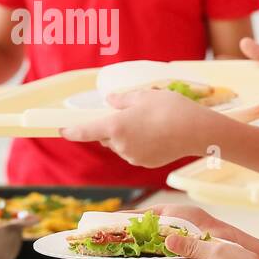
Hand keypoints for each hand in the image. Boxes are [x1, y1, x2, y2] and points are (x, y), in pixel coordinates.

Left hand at [60, 88, 223, 166]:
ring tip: (149, 122)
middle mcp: (120, 145)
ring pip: (121, 145)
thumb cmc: (170, 108)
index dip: (71, 131)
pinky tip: (157, 133)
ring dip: (126, 135)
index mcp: (115, 126)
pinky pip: (134, 152)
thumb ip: (123, 99)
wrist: (197, 131)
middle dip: (110, 127)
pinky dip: (139, 144)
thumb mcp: (144, 96)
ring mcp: (133, 156)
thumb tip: (110, 101)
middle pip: (105, 137)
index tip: (60, 130)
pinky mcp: (145, 163)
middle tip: (128, 113)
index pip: (85, 131)